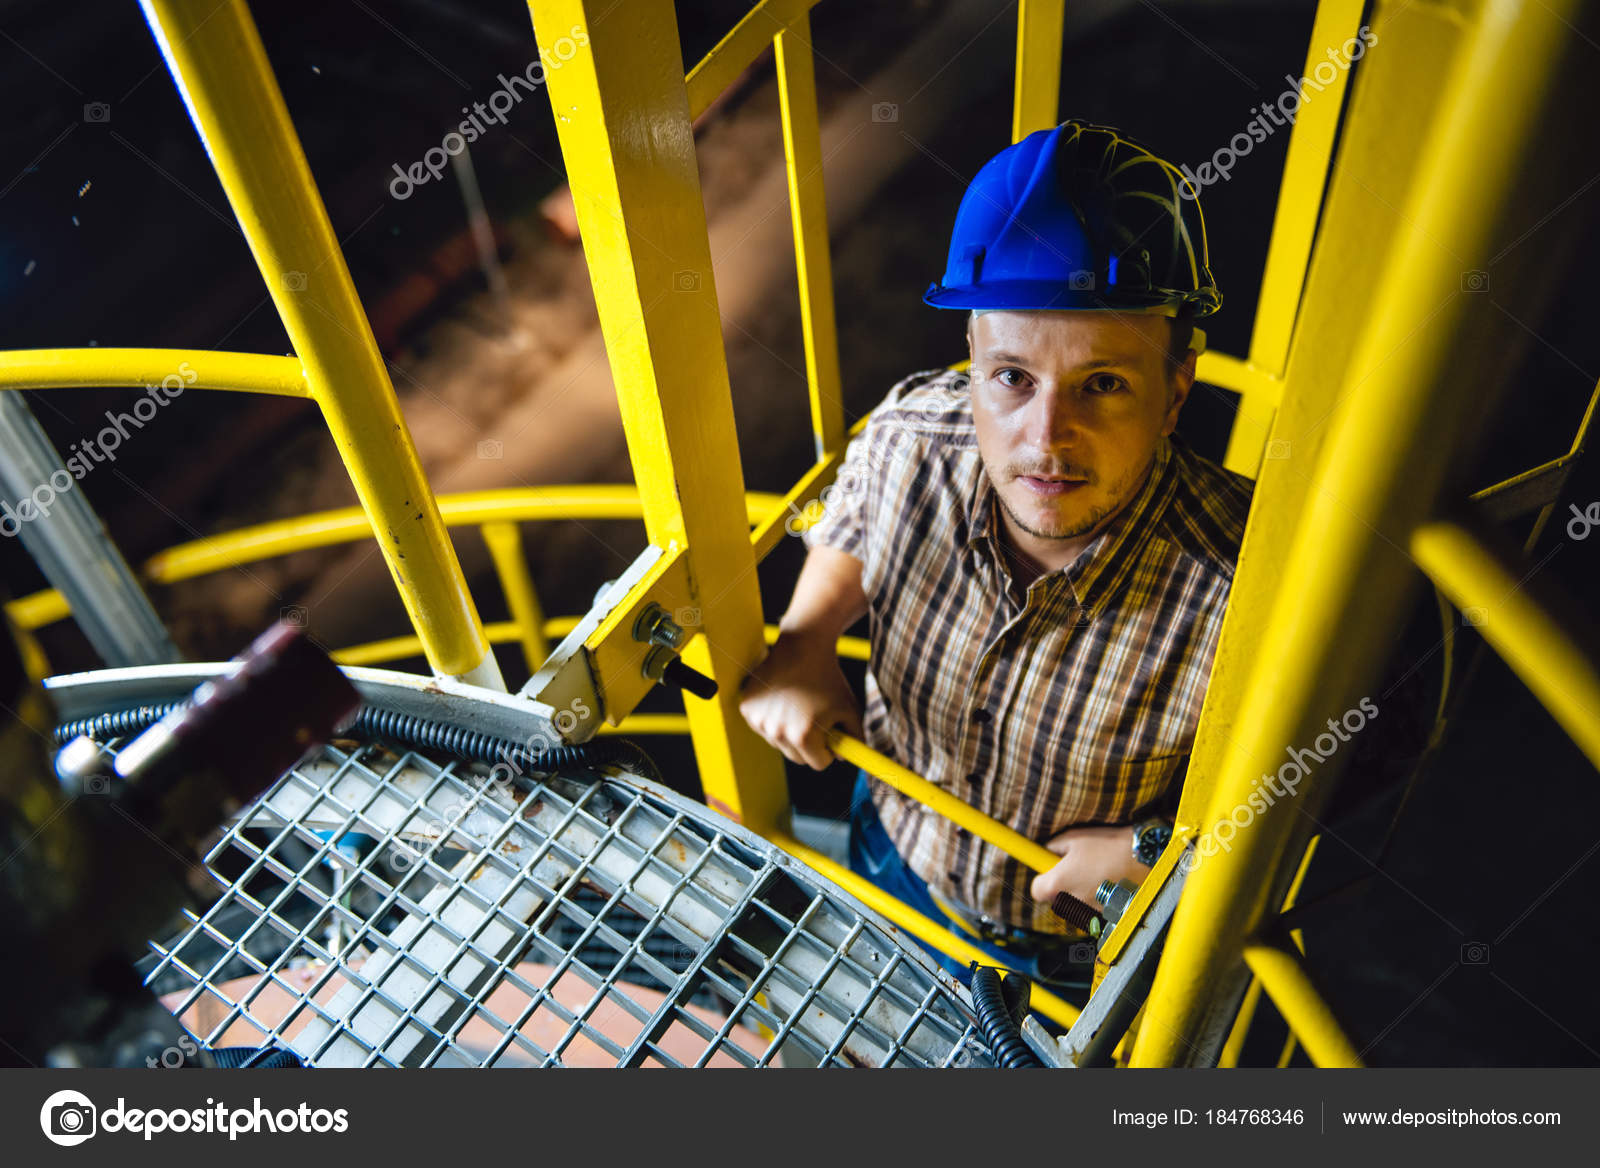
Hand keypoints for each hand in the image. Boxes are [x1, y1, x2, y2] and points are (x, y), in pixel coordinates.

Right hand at [738, 630, 862, 769]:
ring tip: (799, 703)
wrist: (802, 646)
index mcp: (804, 737)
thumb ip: (854, 738)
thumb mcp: (849, 708)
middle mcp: (777, 733)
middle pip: (797, 759)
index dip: (829, 751)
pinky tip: (782, 697)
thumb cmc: (828, 678)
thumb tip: (843, 758)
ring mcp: (759, 721)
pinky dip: (773, 718)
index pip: (819, 764)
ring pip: (779, 742)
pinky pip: (764, 726)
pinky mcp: (747, 709)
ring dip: (790, 731)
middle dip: (809, 746)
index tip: (831, 736)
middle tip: (816, 720)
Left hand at [1029, 824, 1149, 907]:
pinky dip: (1098, 896)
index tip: (1050, 868)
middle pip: (1056, 898)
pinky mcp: (1106, 914)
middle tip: (1076, 866)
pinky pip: (1094, 906)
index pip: (1036, 891)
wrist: (1142, 858)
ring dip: (1081, 890)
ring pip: (1076, 902)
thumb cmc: (1107, 846)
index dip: (1042, 878)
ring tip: (1098, 871)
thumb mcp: (1075, 838)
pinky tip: (1110, 880)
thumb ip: (1054, 847)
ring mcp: (1089, 910)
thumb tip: (1047, 851)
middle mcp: (1071, 902)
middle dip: (1063, 884)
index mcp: (1059, 883)